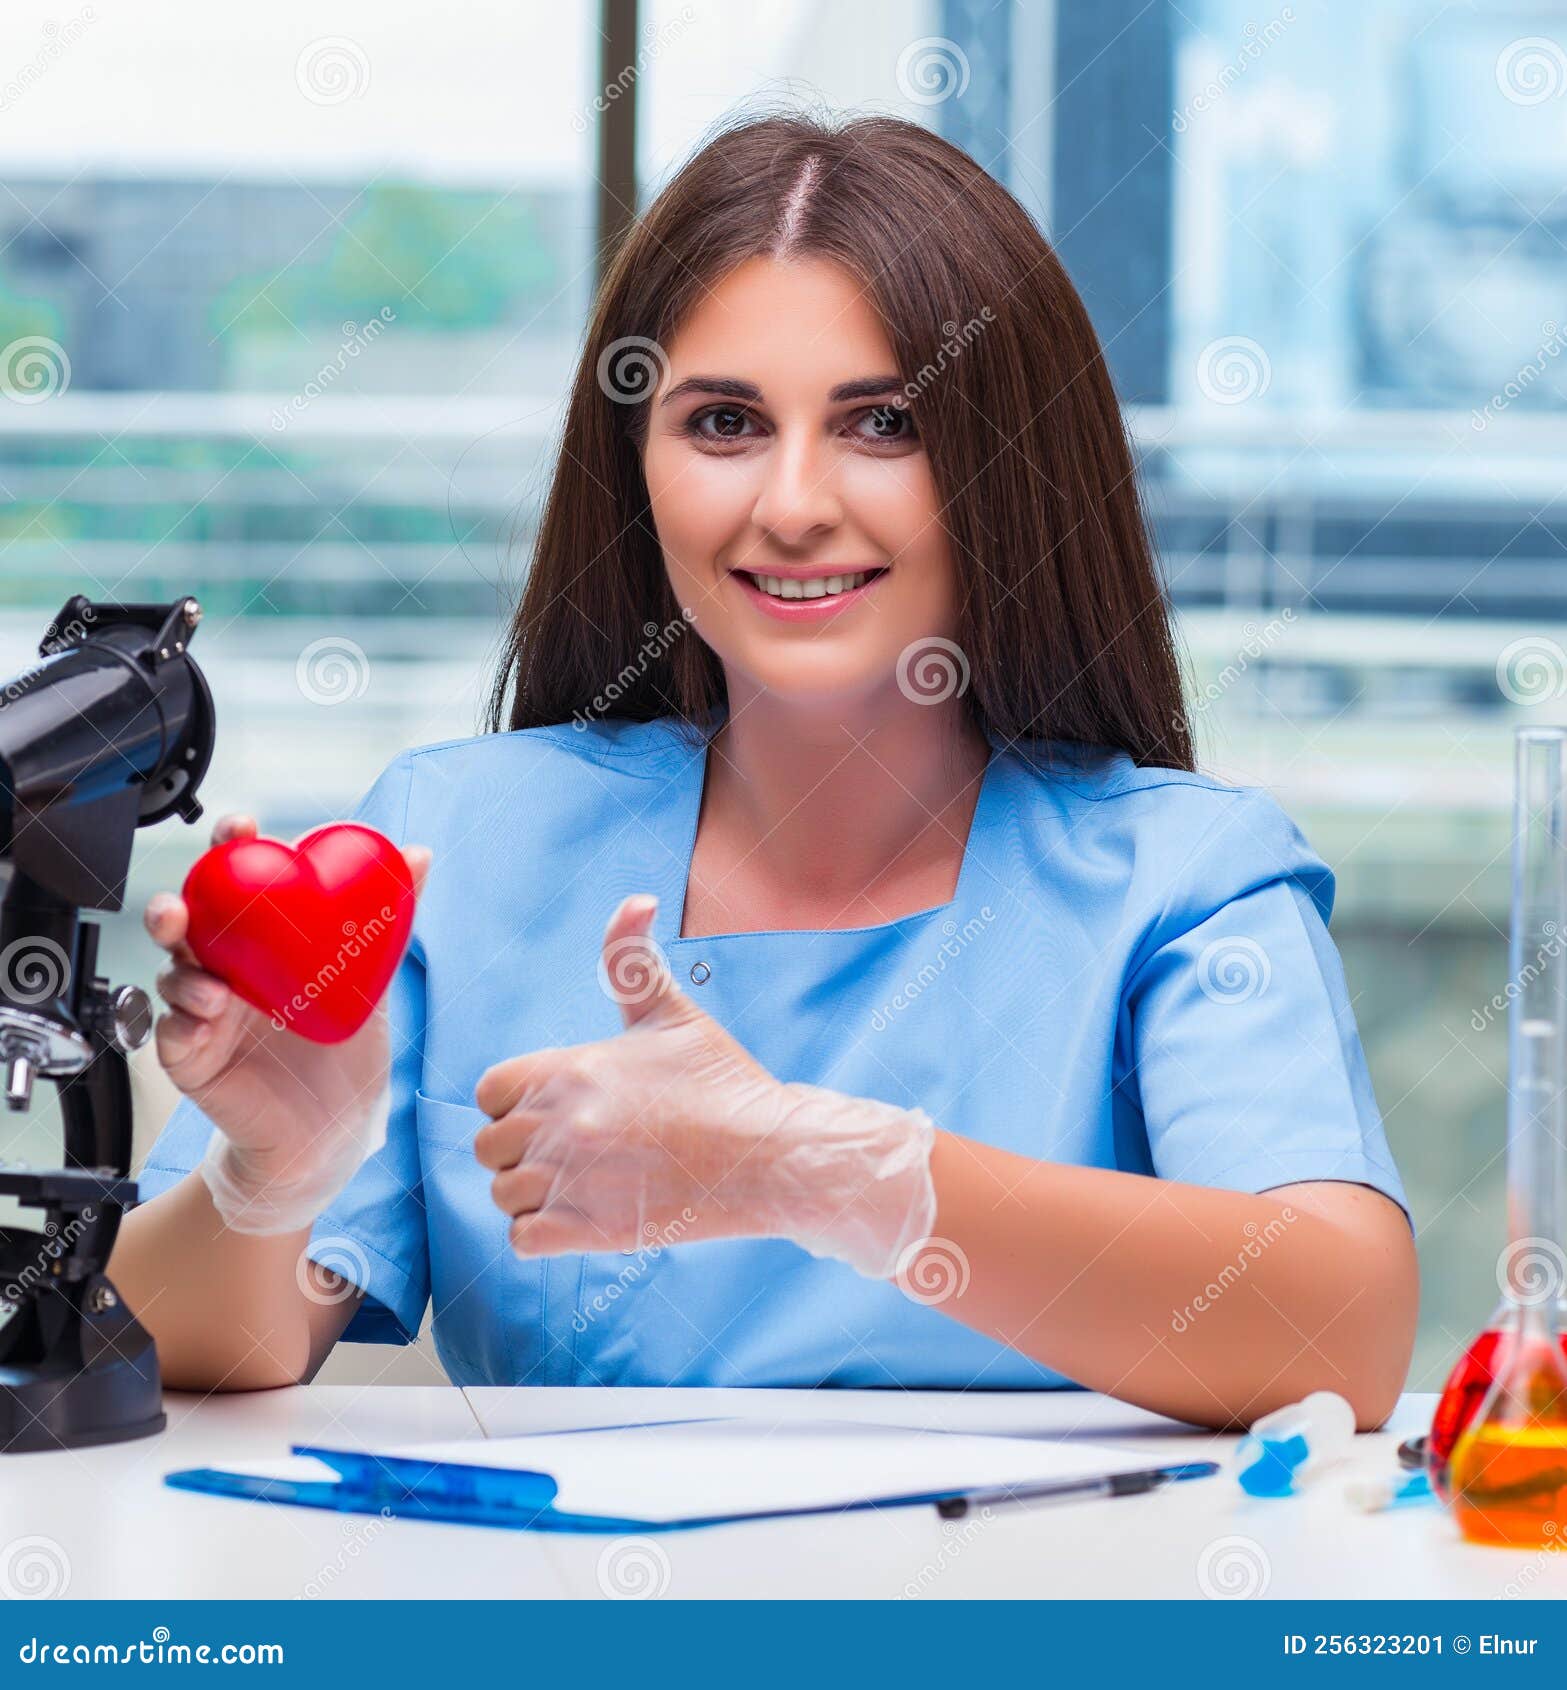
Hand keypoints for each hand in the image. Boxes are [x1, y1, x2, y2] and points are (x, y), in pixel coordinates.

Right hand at [145, 812, 430, 1233]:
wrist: (333, 1130)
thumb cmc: (342, 1051)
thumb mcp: (370, 979)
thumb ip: (388, 919)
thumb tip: (419, 855)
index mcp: (260, 943)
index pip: (234, 884)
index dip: (228, 849)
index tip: (241, 828)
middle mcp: (224, 972)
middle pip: (186, 923)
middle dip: (178, 902)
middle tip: (189, 901)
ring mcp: (204, 1014)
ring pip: (171, 974)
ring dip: (183, 970)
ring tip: (212, 981)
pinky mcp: (194, 1059)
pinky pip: (172, 1033)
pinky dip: (184, 1020)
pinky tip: (208, 1016)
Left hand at [474, 894, 937, 1276]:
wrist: (770, 1154)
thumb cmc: (723, 1082)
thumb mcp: (674, 1013)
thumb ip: (632, 960)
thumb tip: (636, 901)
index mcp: (572, 1068)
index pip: (489, 1090)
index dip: (513, 1102)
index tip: (552, 1110)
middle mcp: (562, 1123)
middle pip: (488, 1146)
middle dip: (520, 1149)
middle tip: (572, 1151)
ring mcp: (573, 1179)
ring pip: (503, 1194)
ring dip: (532, 1194)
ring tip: (582, 1184)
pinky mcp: (591, 1230)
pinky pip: (523, 1241)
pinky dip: (542, 1234)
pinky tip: (583, 1216)